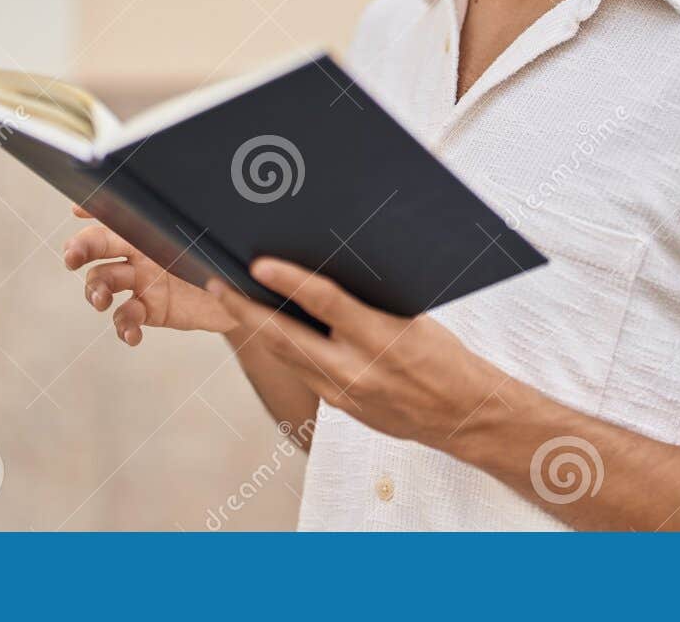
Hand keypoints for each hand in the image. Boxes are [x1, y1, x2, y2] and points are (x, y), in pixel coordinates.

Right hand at [62, 204, 237, 341]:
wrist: (246, 295)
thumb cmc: (230, 255)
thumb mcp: (216, 232)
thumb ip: (201, 216)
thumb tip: (200, 185)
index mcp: (152, 227)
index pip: (117, 213)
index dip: (93, 208)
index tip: (77, 209)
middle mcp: (140, 253)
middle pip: (96, 247)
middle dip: (78, 249)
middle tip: (72, 258)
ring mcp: (141, 282)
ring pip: (102, 283)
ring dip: (94, 291)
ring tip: (101, 301)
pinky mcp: (150, 310)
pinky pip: (126, 318)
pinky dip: (124, 327)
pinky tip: (132, 334)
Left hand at [208, 258, 505, 448]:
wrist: (461, 415)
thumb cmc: (444, 357)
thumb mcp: (412, 318)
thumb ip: (369, 301)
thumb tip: (327, 268)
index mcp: (382, 338)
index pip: (326, 302)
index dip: (288, 281)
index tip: (257, 263)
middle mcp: (356, 369)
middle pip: (287, 335)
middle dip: (247, 308)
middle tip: (217, 282)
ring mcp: (343, 392)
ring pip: (286, 355)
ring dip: (255, 327)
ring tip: (229, 299)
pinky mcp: (338, 405)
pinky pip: (300, 371)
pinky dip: (280, 348)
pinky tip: (265, 329)